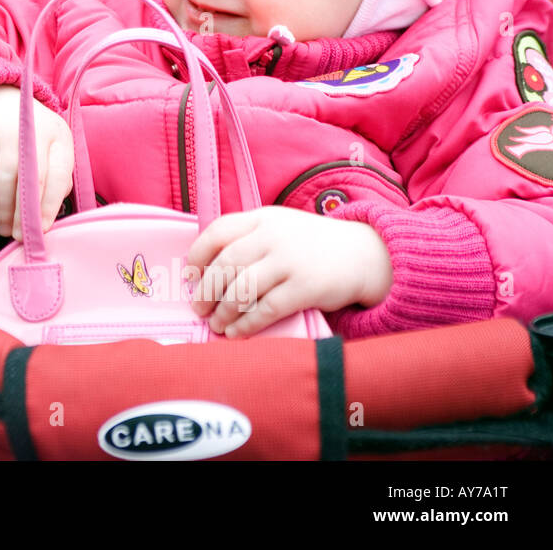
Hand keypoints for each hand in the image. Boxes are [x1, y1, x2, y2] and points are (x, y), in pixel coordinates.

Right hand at [0, 85, 73, 239]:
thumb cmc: (30, 135)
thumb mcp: (51, 148)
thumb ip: (57, 178)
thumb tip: (50, 214)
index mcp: (58, 136)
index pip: (58, 174)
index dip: (50, 205)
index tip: (42, 230)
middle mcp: (34, 129)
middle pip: (31, 177)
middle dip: (24, 212)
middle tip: (19, 236)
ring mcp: (5, 129)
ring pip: (5, 175)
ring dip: (3, 208)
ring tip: (2, 229)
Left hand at [186, 205, 392, 337]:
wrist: (363, 254)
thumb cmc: (309, 245)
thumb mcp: (278, 227)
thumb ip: (247, 238)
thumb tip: (203, 269)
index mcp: (261, 218)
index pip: (217, 232)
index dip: (197, 256)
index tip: (189, 277)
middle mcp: (273, 236)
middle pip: (226, 265)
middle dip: (206, 291)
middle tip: (198, 308)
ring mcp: (290, 261)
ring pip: (242, 289)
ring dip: (223, 311)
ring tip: (216, 324)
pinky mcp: (306, 287)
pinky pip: (266, 310)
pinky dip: (245, 325)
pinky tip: (236, 333)